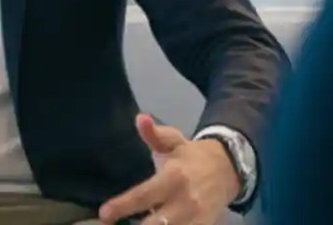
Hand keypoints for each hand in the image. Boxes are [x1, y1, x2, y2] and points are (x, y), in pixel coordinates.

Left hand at [98, 114, 239, 224]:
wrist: (228, 170)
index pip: (144, 195)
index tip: (104, 214)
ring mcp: (196, 218)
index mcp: (174, 177)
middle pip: (155, 224)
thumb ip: (154, 134)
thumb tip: (140, 118)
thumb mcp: (173, 141)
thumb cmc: (191, 156)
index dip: (122, 206)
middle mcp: (185, 201)